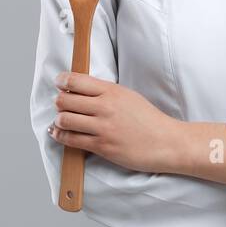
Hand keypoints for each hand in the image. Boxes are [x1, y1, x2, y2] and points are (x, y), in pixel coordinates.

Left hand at [47, 71, 182, 173]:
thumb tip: (80, 90)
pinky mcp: (102, 146)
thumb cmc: (149, 120)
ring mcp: (102, 128)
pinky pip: (71, 139)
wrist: (166, 142)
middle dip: (59, 101)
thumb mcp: (128, 96)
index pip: (76, 80)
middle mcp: (105, 107)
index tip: (59, 83)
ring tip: (63, 120)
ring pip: (65, 119)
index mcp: (112, 91)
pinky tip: (60, 133)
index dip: (62, 80)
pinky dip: (61, 135)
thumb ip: (105, 92)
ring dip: (59, 120)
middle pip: (65, 99)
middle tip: (61, 104)